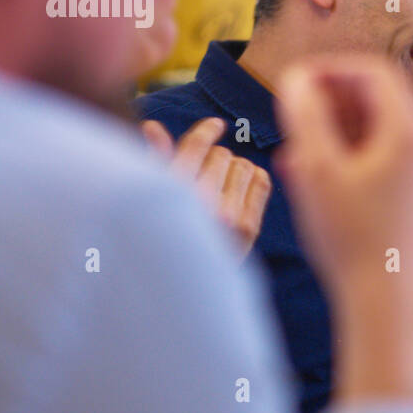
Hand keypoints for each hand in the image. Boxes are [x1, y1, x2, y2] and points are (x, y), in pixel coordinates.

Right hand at [142, 117, 271, 255]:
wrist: (186, 286)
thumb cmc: (163, 237)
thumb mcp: (151, 199)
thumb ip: (156, 161)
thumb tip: (152, 126)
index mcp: (170, 193)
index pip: (196, 146)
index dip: (207, 130)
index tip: (215, 125)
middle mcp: (200, 203)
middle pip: (220, 154)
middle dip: (214, 159)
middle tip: (206, 175)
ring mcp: (228, 217)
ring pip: (243, 165)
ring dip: (234, 169)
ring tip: (221, 186)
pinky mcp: (248, 228)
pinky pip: (261, 181)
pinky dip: (253, 179)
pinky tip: (240, 190)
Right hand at [274, 56, 412, 401]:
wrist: (383, 304)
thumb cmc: (351, 240)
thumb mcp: (317, 169)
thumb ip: (305, 115)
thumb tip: (298, 78)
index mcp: (410, 136)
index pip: (372, 74)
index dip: (330, 70)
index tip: (297, 82)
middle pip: (378, 102)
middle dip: (330, 103)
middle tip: (293, 115)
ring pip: (378, 135)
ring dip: (336, 134)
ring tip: (295, 153)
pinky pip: (384, 163)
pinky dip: (350, 160)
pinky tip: (314, 179)